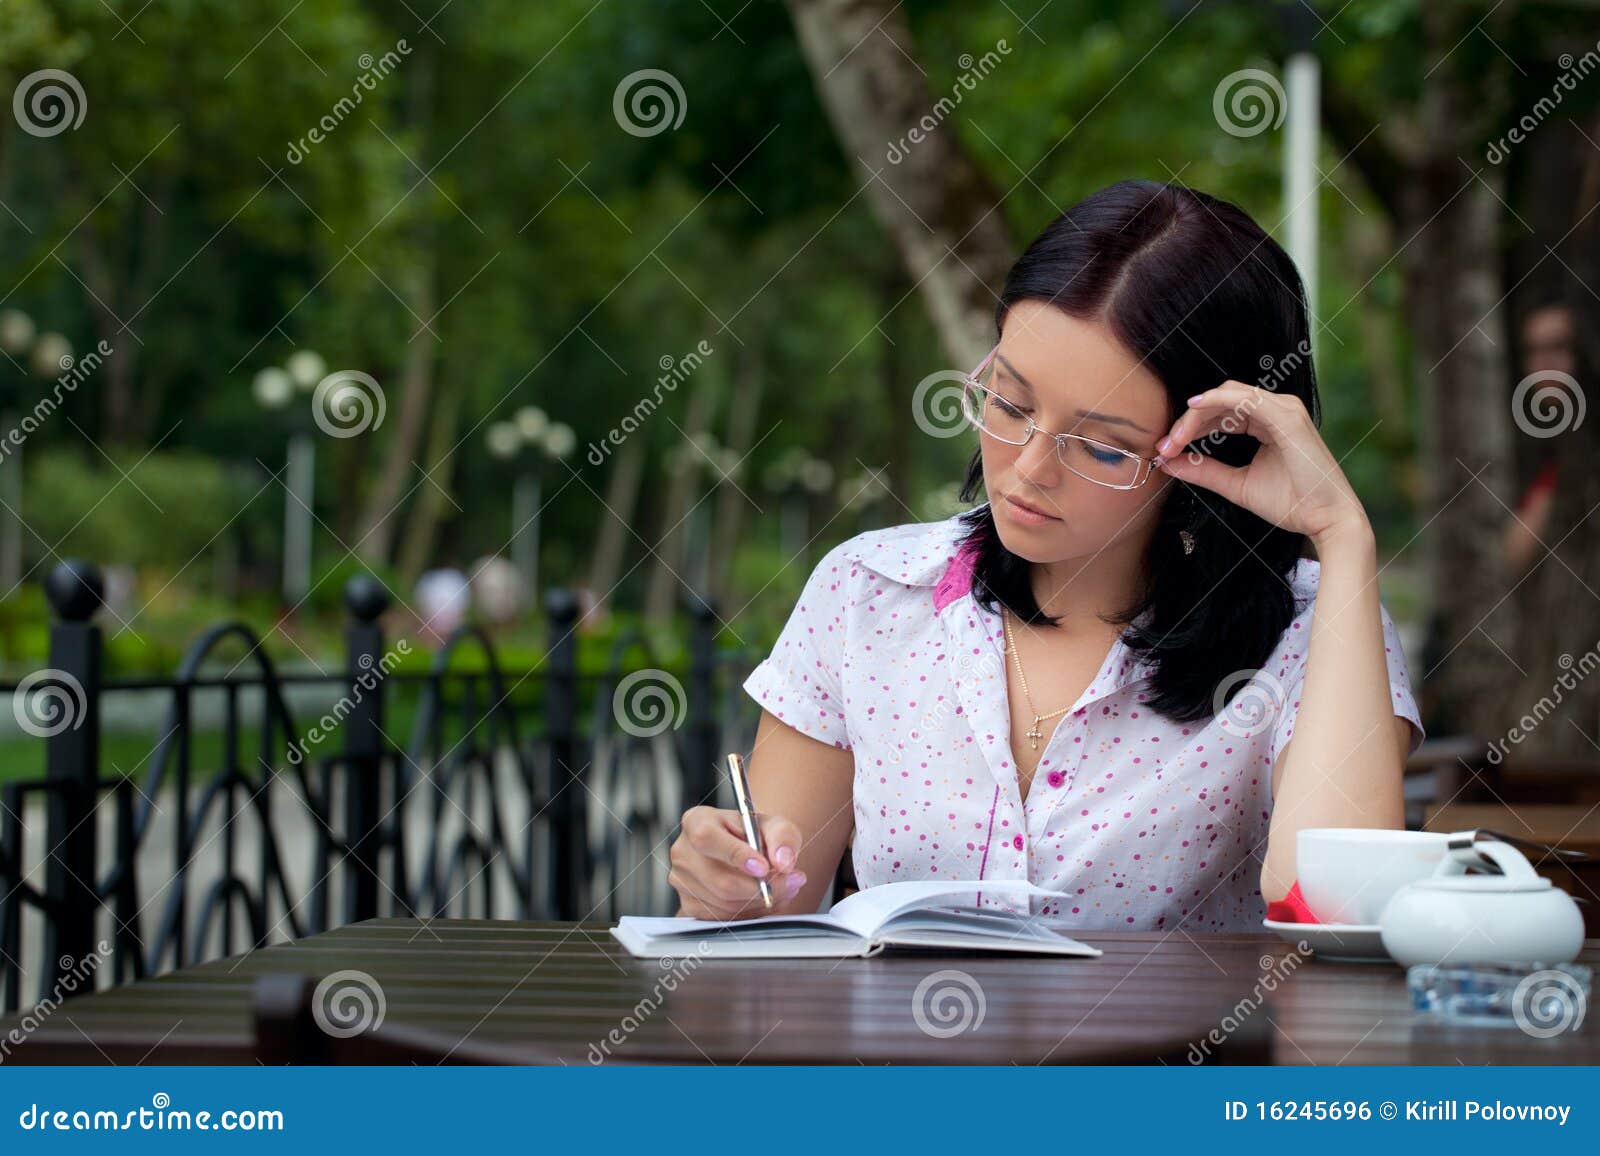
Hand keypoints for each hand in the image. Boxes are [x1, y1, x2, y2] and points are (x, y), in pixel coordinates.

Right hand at [668, 805, 807, 919]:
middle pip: (718, 879)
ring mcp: (682, 881)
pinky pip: (724, 918)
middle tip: (790, 882)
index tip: (764, 867)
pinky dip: (751, 912)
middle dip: (760, 887)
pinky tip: (764, 898)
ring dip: (760, 901)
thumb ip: (783, 837)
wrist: (748, 851)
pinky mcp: (689, 906)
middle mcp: (683, 852)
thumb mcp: (774, 824)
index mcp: (696, 821)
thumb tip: (782, 862)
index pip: (707, 839)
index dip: (736, 856)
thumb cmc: (756, 834)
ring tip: (781, 887)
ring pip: (724, 903)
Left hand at [1153, 382, 1368, 543]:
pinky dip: (1217, 400)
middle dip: (1187, 422)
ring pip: (1227, 397)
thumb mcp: (1236, 484)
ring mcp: (1284, 409)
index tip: (1165, 449)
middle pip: (1219, 402)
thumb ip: (1203, 471)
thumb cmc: (1291, 502)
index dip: (1190, 428)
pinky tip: (1194, 409)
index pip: (1220, 413)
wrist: (1325, 519)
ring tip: (1175, 439)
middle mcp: (1276, 409)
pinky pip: (1245, 399)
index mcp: (1267, 421)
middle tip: (1165, 446)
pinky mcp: (1287, 417)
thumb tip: (1167, 462)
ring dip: (1195, 416)